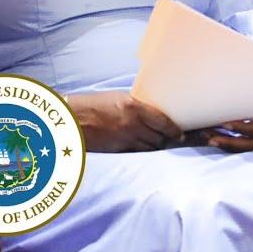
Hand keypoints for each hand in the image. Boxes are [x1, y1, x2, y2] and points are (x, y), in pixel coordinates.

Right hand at [68, 91, 183, 152]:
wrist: (72, 118)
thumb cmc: (94, 104)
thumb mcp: (119, 98)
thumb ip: (138, 105)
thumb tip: (153, 110)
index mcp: (134, 108)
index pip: (163, 122)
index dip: (175, 131)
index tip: (180, 134)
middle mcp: (132, 125)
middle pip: (159, 138)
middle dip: (167, 140)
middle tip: (174, 140)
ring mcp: (124, 140)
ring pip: (149, 148)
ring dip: (156, 147)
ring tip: (160, 144)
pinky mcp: (116, 151)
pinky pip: (136, 153)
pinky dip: (142, 152)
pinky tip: (144, 149)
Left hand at [201, 103, 252, 153]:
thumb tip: (246, 80)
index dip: (241, 127)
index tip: (224, 122)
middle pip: (252, 144)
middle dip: (229, 141)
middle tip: (209, 136)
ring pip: (250, 149)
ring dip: (229, 145)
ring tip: (210, 139)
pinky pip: (252, 149)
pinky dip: (236, 145)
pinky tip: (222, 140)